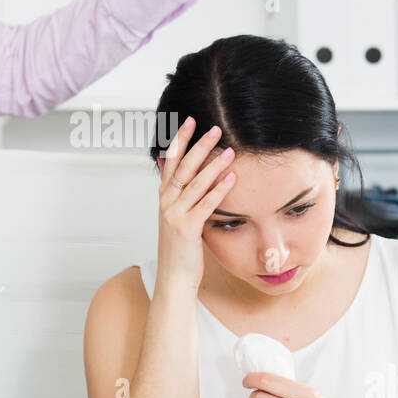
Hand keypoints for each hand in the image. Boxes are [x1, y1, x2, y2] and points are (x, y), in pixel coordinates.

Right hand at [156, 116, 236, 291]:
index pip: (171, 160)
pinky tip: (232, 178)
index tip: (190, 120)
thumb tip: (175, 168)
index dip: (180, 139)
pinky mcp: (187, 229)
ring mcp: (175, 215)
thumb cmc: (180, 247)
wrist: (174, 277)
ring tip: (230, 150)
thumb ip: (178, 192)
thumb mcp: (176, 215)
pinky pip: (205, 205)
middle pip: (183, 166)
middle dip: (199, 145)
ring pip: (195, 183)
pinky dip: (219, 190)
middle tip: (216, 128)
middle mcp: (166, 202)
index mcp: (165, 196)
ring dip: (213, 165)